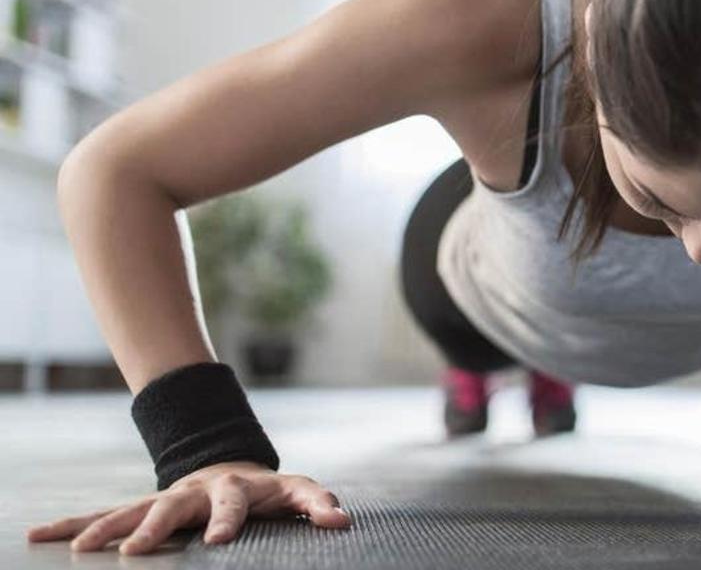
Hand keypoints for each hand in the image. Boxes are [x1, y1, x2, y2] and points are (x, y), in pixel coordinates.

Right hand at [26, 461, 350, 554]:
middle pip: (173, 505)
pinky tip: (40, 536)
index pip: (235, 501)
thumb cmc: (268, 492)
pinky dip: (74, 526)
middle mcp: (195, 491)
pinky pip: (105, 516)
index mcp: (235, 488)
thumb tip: (341, 521)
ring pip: (132, 510)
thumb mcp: (298, 492)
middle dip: (155, 526)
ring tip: (82, 550)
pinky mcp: (143, 509)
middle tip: (137, 549)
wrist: (231, 468)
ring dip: (107, 528)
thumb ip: (318, 504)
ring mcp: (166, 499)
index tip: (219, 541)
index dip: (229, 519)